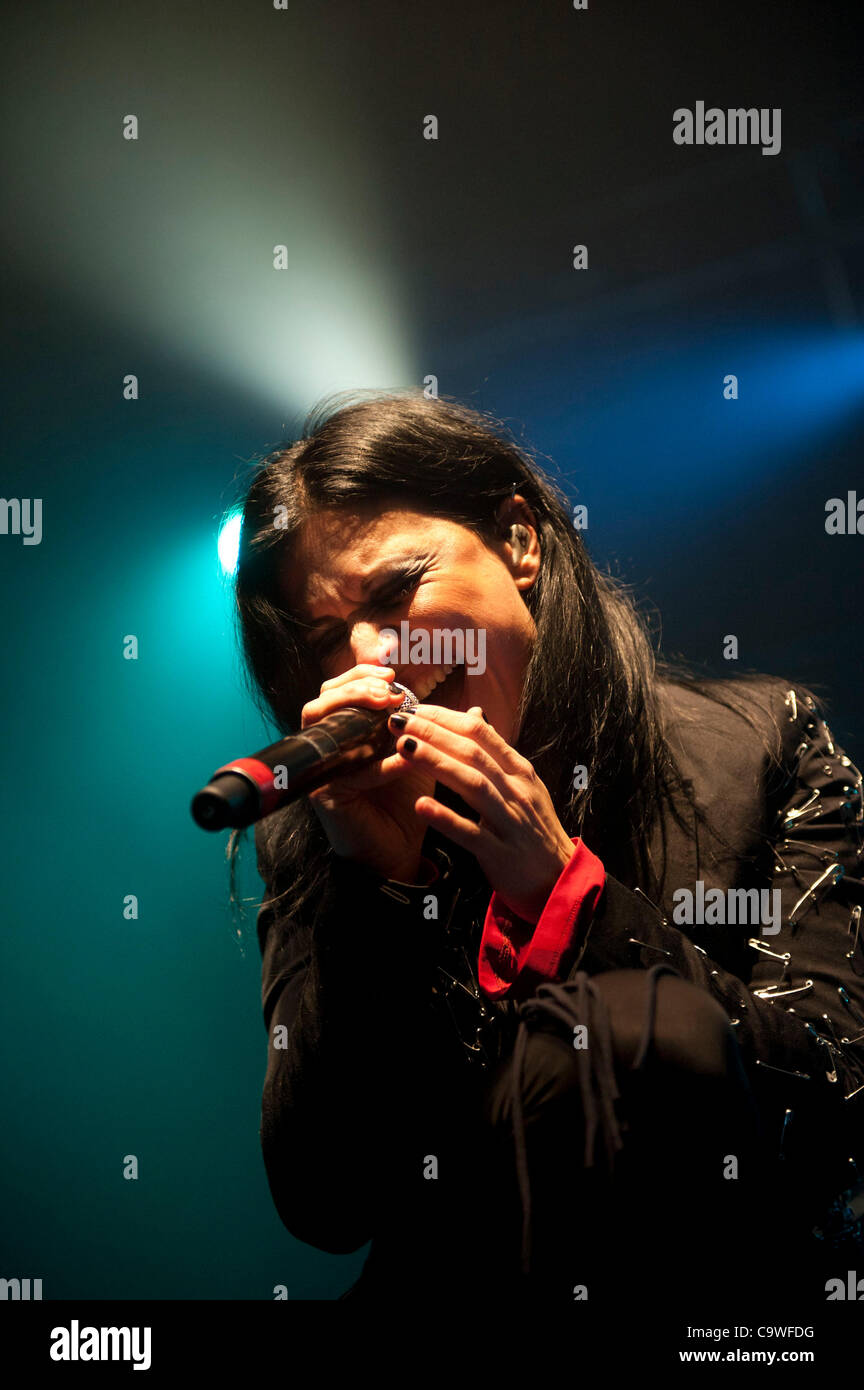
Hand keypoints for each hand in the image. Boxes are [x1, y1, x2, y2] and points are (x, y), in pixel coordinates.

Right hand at [300, 664, 437, 882]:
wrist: (399, 850)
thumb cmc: (407, 801)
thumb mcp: (426, 759)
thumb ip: (442, 734)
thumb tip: (477, 707)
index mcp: (346, 731)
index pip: (339, 687)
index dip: (363, 674)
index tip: (394, 674)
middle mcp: (327, 747)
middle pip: (322, 698)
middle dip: (356, 687)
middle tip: (390, 692)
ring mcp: (321, 770)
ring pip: (319, 723)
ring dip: (355, 711)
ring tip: (390, 713)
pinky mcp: (326, 796)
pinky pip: (345, 771)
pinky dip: (376, 763)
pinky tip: (404, 761)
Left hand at [387, 703, 575, 921]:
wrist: (558, 879)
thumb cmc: (534, 829)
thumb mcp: (523, 784)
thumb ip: (496, 751)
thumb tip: (474, 713)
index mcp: (519, 771)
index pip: (480, 733)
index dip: (446, 717)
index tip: (415, 708)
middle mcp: (516, 791)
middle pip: (472, 753)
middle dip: (433, 733)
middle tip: (398, 719)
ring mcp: (510, 821)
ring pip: (472, 785)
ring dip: (437, 763)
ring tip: (404, 748)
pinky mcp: (500, 853)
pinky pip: (471, 833)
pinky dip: (446, 818)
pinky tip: (420, 805)